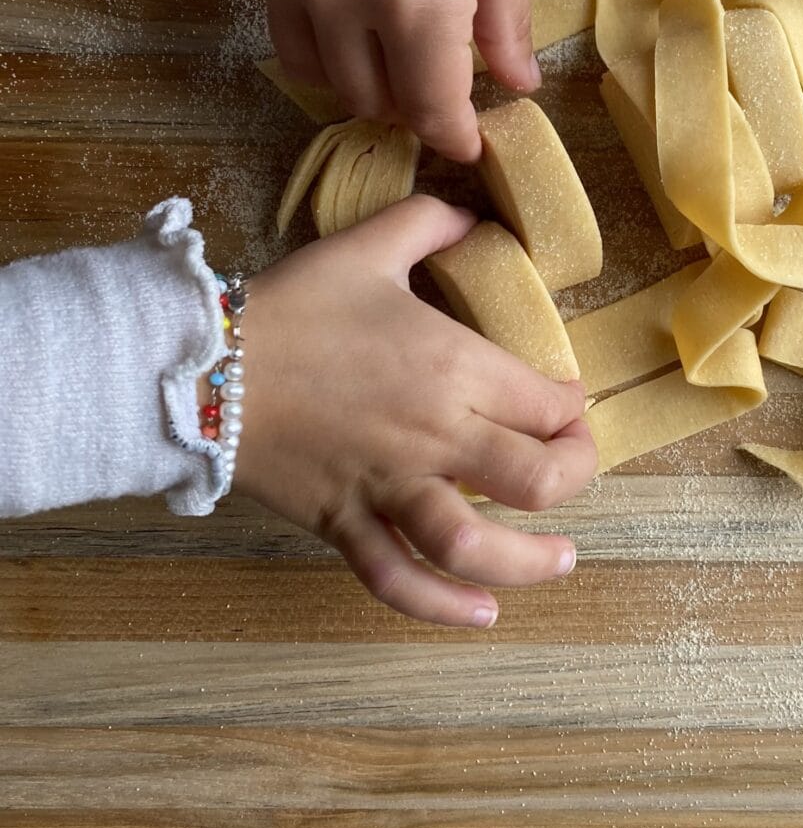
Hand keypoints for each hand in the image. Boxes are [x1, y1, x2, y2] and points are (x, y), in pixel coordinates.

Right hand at [229, 196, 596, 627]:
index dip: (571, 406)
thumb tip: (468, 213)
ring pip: (475, 544)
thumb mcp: (367, 245)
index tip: (566, 400)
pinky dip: (440, 606)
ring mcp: (389, 487)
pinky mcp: (344, 522)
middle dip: (573, 474)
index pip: (546, 402)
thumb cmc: (292, 305)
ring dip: (530, 561)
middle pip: (535, 478)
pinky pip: (396, 577)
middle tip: (574, 465)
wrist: (203, 364)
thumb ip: (428, 222)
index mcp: (453, 366)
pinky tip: (480, 614)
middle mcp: (434, 434)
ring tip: (562, 559)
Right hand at [235, 0, 538, 161]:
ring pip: (314, 68)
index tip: (466, 138)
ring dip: (357, 73)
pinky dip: (318, 22)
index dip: (453, 134)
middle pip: (369, 98)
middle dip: (408, 103)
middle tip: (436, 80)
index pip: (431, 108)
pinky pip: (282, 11)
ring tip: (388, 43)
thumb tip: (517, 82)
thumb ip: (504, 15)